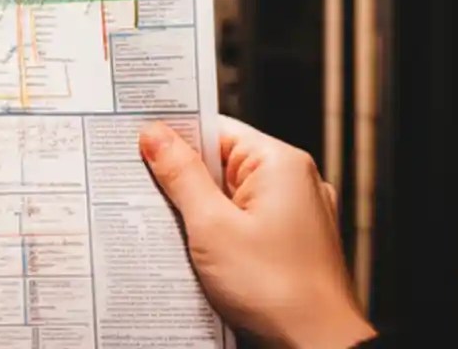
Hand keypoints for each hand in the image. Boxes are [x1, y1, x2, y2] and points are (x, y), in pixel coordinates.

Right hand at [139, 116, 374, 348]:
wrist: (318, 348)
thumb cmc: (277, 291)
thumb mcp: (211, 227)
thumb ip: (181, 176)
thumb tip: (155, 134)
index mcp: (280, 164)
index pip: (216, 129)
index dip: (175, 136)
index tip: (139, 145)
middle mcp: (294, 182)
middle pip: (221, 163)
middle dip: (182, 180)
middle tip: (144, 193)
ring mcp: (296, 215)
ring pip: (230, 197)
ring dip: (198, 212)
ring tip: (171, 230)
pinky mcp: (291, 244)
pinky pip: (244, 223)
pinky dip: (218, 233)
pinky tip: (196, 253)